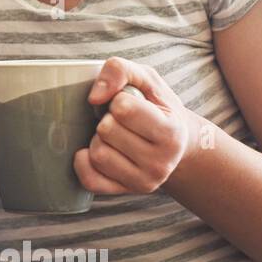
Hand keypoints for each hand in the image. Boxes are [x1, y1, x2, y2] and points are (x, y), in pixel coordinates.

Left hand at [73, 57, 197, 194]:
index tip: (129, 104)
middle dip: (108, 120)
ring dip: (98, 139)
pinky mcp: (126, 191)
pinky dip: (84, 163)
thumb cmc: (157, 106)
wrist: (177, 143)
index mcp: (171, 131)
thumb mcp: (146, 79)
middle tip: (121, 122)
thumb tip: (94, 96)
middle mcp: (161, 162)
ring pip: (97, 155)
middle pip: (106, 131)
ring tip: (116, 137)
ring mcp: (145, 181)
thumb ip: (120, 70)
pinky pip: (90, 180)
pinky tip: (97, 151)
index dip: (118, 100)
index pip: (124, 109)